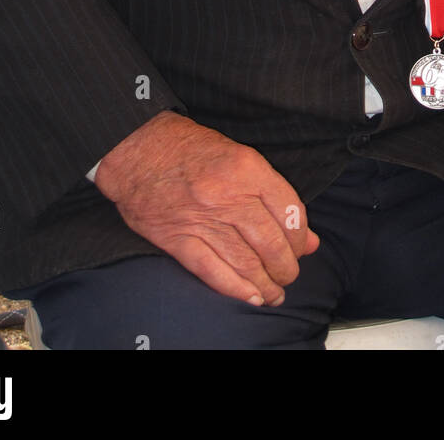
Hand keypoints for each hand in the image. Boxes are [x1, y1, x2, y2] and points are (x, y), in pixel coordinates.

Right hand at [94, 112, 319, 305]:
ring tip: (274, 292)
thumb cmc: (190, 148)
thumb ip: (274, 195)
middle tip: (288, 274)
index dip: (300, 237)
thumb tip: (306, 237)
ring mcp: (201, 219)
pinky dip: (235, 289)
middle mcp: (227, 195)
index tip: (300, 246)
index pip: (290, 212)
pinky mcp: (177, 238)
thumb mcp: (238, 156)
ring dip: (266, 284)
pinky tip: (251, 296)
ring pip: (245, 263)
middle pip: (271, 243)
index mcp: (246, 168)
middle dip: (286, 267)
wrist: (136, 147)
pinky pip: (213, 271)